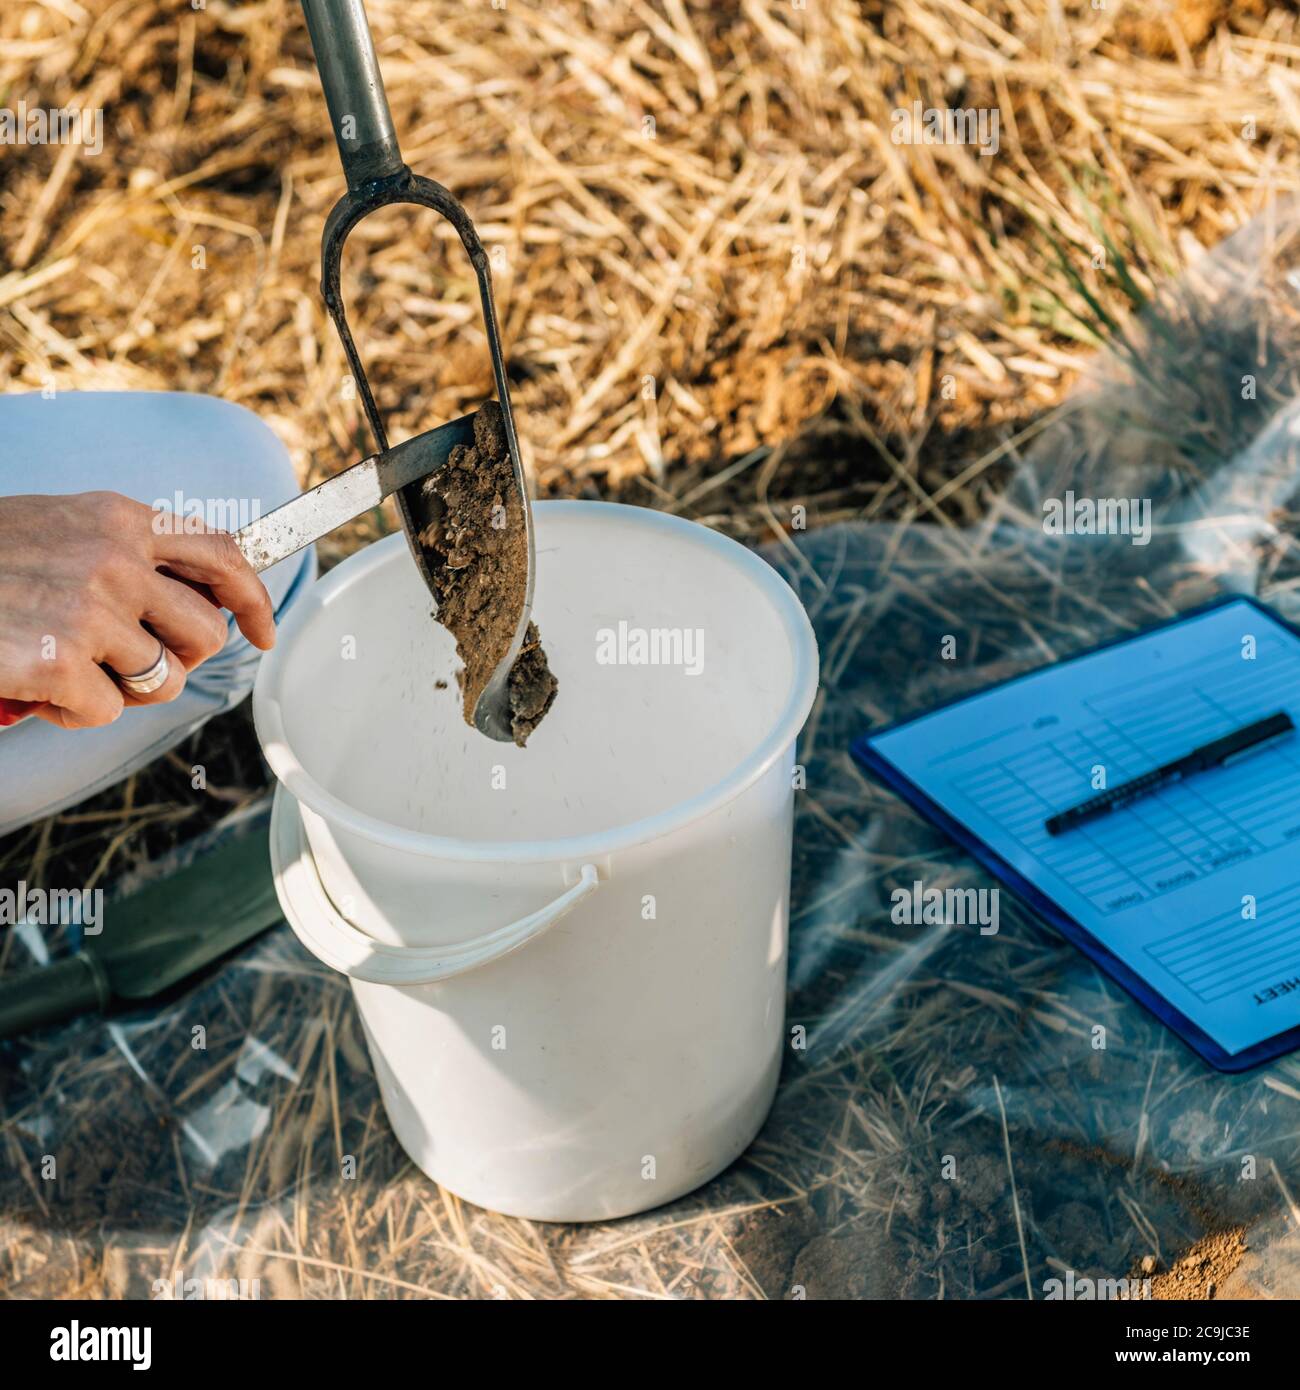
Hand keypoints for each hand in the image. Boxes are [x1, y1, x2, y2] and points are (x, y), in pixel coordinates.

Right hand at [0, 491, 274, 728]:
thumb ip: (127, 551)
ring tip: (70, 668)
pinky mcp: (59, 663)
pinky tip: (36, 686)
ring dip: (123, 688)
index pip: (223, 554)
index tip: (265, 632)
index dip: (254, 599)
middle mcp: (115, 559)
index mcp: (120, 519)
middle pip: (205, 634)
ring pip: (163, 681)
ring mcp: (89, 611)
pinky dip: (74, 713)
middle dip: (177, 660)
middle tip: (129, 662)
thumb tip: (195, 602)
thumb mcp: (62, 527)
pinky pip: (108, 712)